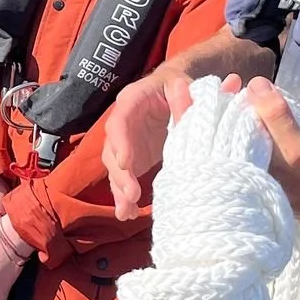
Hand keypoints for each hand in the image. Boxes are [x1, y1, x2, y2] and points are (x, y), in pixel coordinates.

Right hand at [103, 72, 174, 219]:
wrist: (175, 91)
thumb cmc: (178, 86)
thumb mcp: (182, 86)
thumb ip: (184, 98)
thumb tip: (187, 101)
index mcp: (133, 100)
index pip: (120, 120)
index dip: (121, 141)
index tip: (126, 163)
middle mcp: (122, 122)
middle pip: (112, 149)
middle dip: (120, 174)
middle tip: (132, 194)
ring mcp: (124, 142)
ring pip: (114, 168)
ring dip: (119, 190)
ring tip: (127, 211)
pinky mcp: (131, 159)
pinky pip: (122, 179)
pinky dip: (124, 196)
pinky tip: (128, 214)